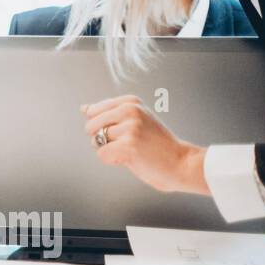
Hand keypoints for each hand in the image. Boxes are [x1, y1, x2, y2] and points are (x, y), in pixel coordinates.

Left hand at [81, 95, 207, 193]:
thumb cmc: (156, 145)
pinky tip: (132, 159)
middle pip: (91, 125)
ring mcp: (130, 127)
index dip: (104, 127)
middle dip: (102, 139)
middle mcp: (130, 110)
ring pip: (96, 141)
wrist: (182, 163)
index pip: (93, 111)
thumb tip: (83, 108)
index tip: (126, 131)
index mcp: (130, 102)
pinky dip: (113, 161)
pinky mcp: (128, 145)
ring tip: (133, 151)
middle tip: (128, 144)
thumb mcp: (134, 121)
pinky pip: (102, 154)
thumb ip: (109, 114)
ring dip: (110, 150)